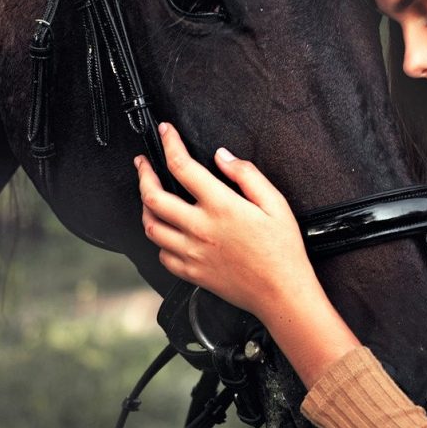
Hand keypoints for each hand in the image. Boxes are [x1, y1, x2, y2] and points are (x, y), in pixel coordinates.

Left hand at [134, 122, 316, 321]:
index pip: (181, 166)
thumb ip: (247, 175)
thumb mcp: (275, 203)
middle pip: (153, 197)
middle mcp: (200, 229)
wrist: (282, 294)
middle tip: (143, 164)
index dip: (169, 143)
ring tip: (149, 197)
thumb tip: (223, 157)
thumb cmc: (283, 251)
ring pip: (151, 227)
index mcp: (221, 206)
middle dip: (143, 174)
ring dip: (145, 208)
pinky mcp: (192, 273)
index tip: (165, 133)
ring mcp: (192, 253)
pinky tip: (167, 233)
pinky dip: (160, 241)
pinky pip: (162, 255)